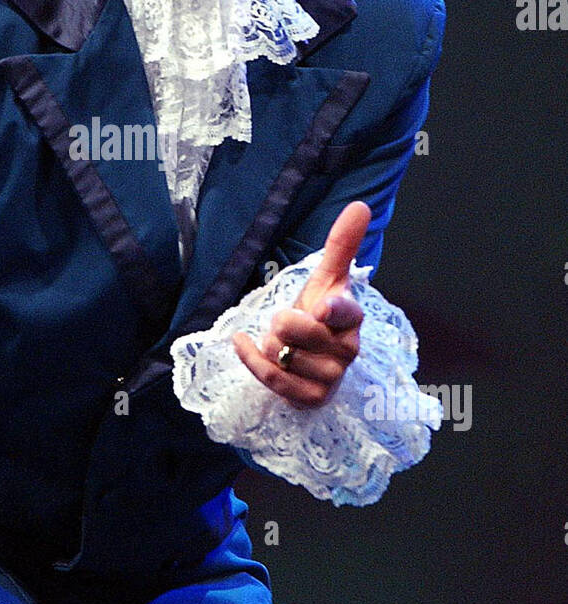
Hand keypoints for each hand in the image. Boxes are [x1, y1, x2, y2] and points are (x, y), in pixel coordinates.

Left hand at [232, 201, 369, 408]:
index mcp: (351, 318)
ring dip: (271, 345)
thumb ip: (342, 245)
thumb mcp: (325, 279)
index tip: (321, 308)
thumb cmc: (317, 315)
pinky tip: (243, 344)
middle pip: (300, 330)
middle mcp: (347, 349)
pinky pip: (273, 378)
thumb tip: (360, 206)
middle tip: (286, 323)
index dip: (333, 310)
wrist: (309, 357)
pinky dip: (252, 360)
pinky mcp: (311, 398)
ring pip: (283, 354)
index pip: (346, 312)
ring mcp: (331, 377)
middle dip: (281, 323)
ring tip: (280, 343)